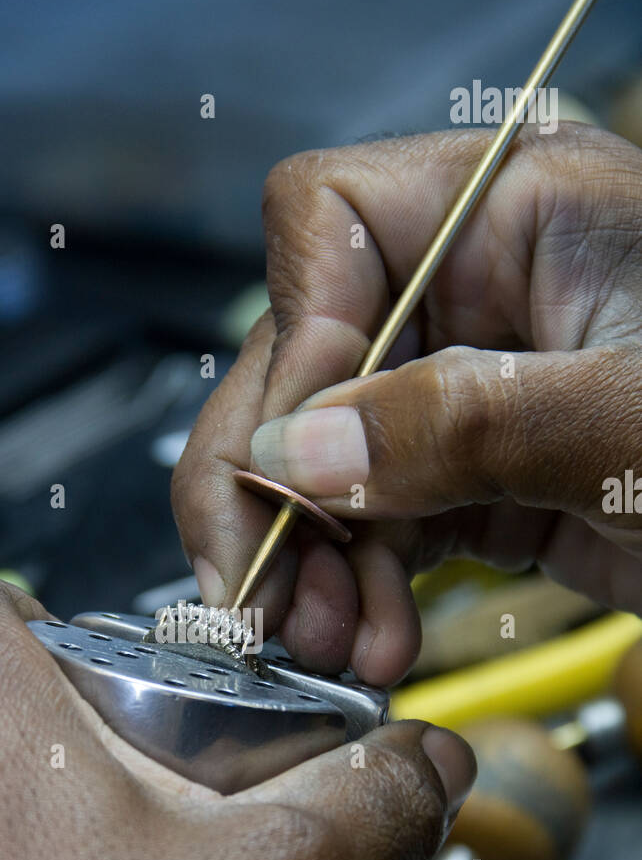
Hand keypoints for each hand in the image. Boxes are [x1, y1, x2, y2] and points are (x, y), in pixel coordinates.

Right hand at [172, 124, 641, 682]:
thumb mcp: (640, 424)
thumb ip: (472, 423)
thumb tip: (305, 453)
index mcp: (521, 213)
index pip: (331, 225)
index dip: (296, 341)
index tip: (297, 464)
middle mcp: (476, 295)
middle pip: (301, 361)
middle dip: (272, 490)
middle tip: (255, 599)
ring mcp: (470, 396)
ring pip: (321, 462)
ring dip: (307, 563)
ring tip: (328, 646)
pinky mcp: (479, 484)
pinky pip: (374, 530)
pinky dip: (356, 593)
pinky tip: (370, 645)